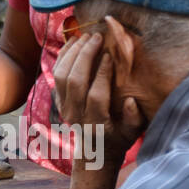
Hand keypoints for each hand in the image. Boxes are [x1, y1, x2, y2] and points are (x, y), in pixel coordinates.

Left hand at [53, 24, 144, 168]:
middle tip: (97, 37)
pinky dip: (62, 56)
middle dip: (85, 55)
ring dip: (72, 53)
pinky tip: (73, 42)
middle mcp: (76, 115)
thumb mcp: (132, 134)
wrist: (94, 151)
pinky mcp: (57, 100)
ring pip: (61, 75)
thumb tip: (131, 101)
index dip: (102, 74)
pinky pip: (55, 74)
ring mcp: (63, 107)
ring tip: (85, 36)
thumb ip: (133, 119)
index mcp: (96, 124)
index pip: (96, 95)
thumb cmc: (118, 140)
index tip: (109, 54)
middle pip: (75, 81)